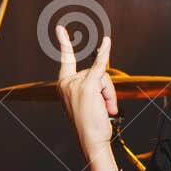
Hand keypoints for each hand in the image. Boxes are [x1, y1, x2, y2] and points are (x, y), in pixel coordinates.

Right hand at [56, 28, 116, 161]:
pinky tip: (107, 41)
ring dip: (109, 94)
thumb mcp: (89, 101)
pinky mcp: (87, 86)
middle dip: (105, 88)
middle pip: (94, 71)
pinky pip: (100, 66)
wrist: (91, 141)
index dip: (64, 44)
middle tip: (106, 108)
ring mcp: (75, 84)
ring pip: (102, 75)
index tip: (61, 29)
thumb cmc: (90, 126)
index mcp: (63, 85)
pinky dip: (104, 53)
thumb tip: (102, 72)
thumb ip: (93, 84)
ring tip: (107, 110)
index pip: (66, 60)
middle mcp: (66, 82)